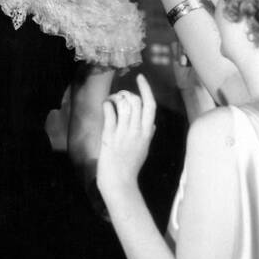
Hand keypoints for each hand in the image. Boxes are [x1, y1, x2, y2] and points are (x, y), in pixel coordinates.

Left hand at [96, 74, 156, 195]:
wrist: (119, 181)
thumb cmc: (130, 166)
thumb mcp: (144, 149)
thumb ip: (148, 134)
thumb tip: (152, 124)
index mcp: (147, 132)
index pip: (150, 105)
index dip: (146, 88)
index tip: (140, 77)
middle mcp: (137, 130)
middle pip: (136, 101)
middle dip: (126, 93)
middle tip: (119, 96)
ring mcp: (123, 133)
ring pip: (123, 104)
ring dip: (116, 97)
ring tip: (111, 101)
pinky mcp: (109, 136)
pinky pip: (110, 112)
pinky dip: (107, 104)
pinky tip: (105, 105)